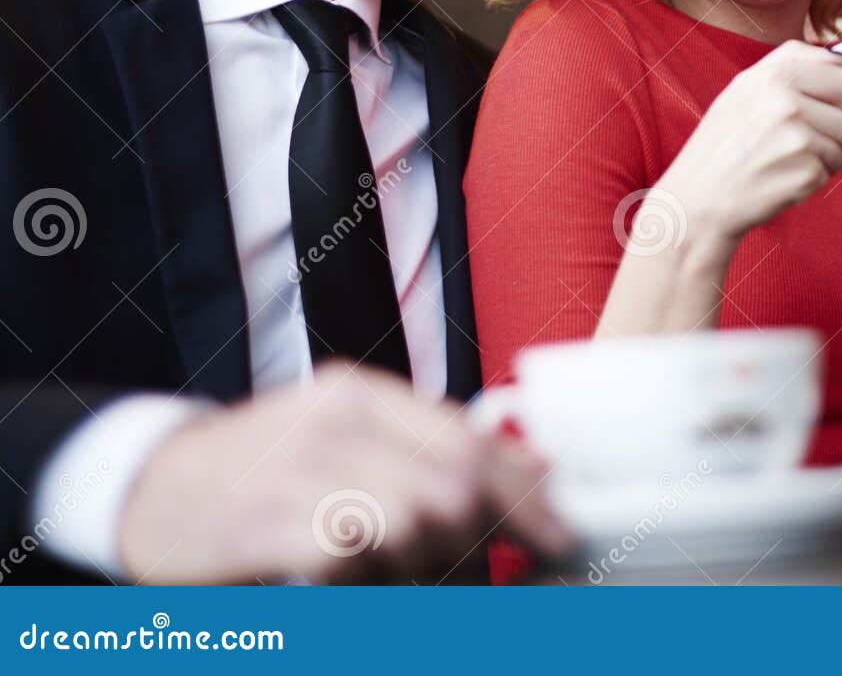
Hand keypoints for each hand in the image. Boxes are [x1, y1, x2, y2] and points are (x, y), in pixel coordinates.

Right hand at [117, 363, 571, 583]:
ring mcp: (301, 466)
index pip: (472, 441)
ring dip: (424, 568)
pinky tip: (346, 585)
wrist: (143, 487)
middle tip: (471, 575)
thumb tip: (528, 478)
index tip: (559, 537)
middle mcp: (339, 419)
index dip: (528, 496)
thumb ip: (423, 453)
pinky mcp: (266, 522)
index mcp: (365, 396)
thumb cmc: (255, 473)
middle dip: (483, 539)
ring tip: (396, 581)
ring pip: (417, 520)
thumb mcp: (342, 443)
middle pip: (457, 480)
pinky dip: (367, 585)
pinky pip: (355, 556)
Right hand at [653, 40, 841, 249]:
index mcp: (769, 75)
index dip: (832, 92)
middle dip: (837, 121)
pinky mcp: (806, 171)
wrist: (697, 201)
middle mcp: (783, 100)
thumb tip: (840, 65)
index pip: (836, 68)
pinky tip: (782, 180)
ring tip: (789, 163)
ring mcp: (797, 136)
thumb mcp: (741, 93)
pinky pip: (832, 171)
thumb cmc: (721, 149)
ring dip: (828, 156)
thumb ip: (785, 71)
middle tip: (812, 140)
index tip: (819, 107)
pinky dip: (814, 181)